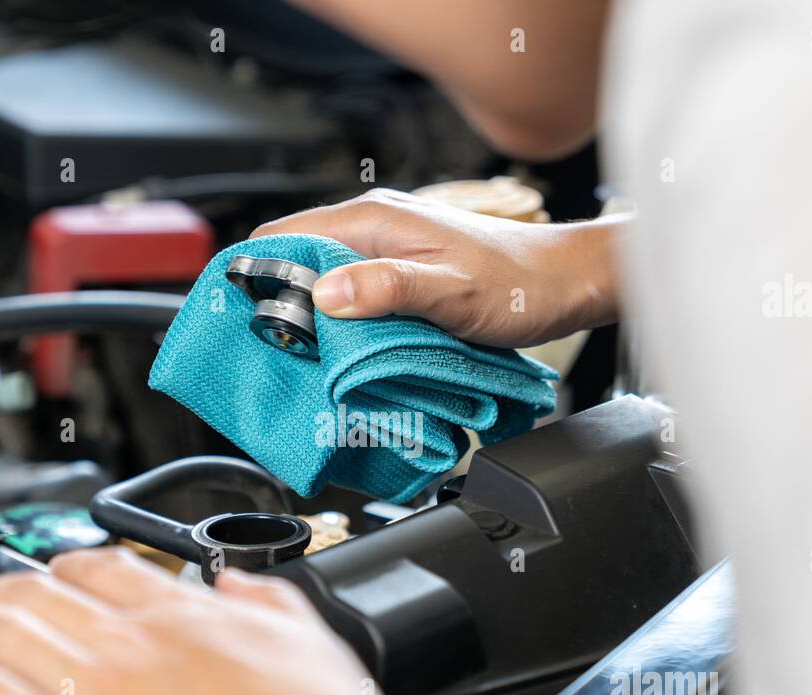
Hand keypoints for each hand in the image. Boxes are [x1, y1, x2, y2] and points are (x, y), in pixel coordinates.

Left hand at [0, 548, 601, 694]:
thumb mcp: (302, 631)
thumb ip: (259, 596)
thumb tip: (234, 577)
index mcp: (182, 609)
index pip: (104, 567)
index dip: (66, 562)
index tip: (51, 564)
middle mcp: (129, 634)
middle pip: (41, 593)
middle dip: (1, 586)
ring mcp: (94, 681)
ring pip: (4, 634)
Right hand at [252, 187, 623, 347]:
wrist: (565, 283)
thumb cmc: (518, 285)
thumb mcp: (450, 293)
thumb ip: (387, 289)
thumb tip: (325, 294)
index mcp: (371, 220)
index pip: (281, 236)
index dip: (255, 276)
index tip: (246, 321)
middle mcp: (373, 227)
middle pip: (295, 260)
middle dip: (279, 305)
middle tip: (276, 352)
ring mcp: (386, 248)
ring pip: (322, 279)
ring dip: (311, 317)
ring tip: (306, 358)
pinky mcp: (400, 272)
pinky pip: (352, 292)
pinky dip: (340, 320)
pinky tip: (344, 350)